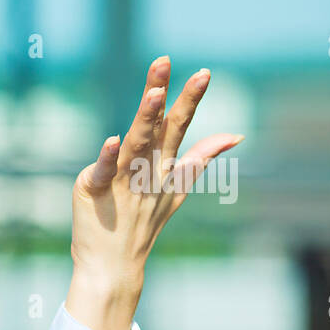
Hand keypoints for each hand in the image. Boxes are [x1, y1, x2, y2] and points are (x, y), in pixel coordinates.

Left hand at [66, 55, 244, 329]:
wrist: (113, 267)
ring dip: (145, 120)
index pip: (179, 126)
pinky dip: (107, 158)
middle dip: (161, 95)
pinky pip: (102, 172)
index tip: (203, 72)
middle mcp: (146, 171)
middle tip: (163, 62)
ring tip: (152, 95)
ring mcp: (122, 181)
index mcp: (163, 166)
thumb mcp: (176, 189)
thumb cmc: (142, 225)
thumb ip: (201, 158)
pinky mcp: (94, 191)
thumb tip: (236, 134)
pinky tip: (111, 140)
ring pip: (135, 144)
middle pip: (156, 128)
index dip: (190, 99)